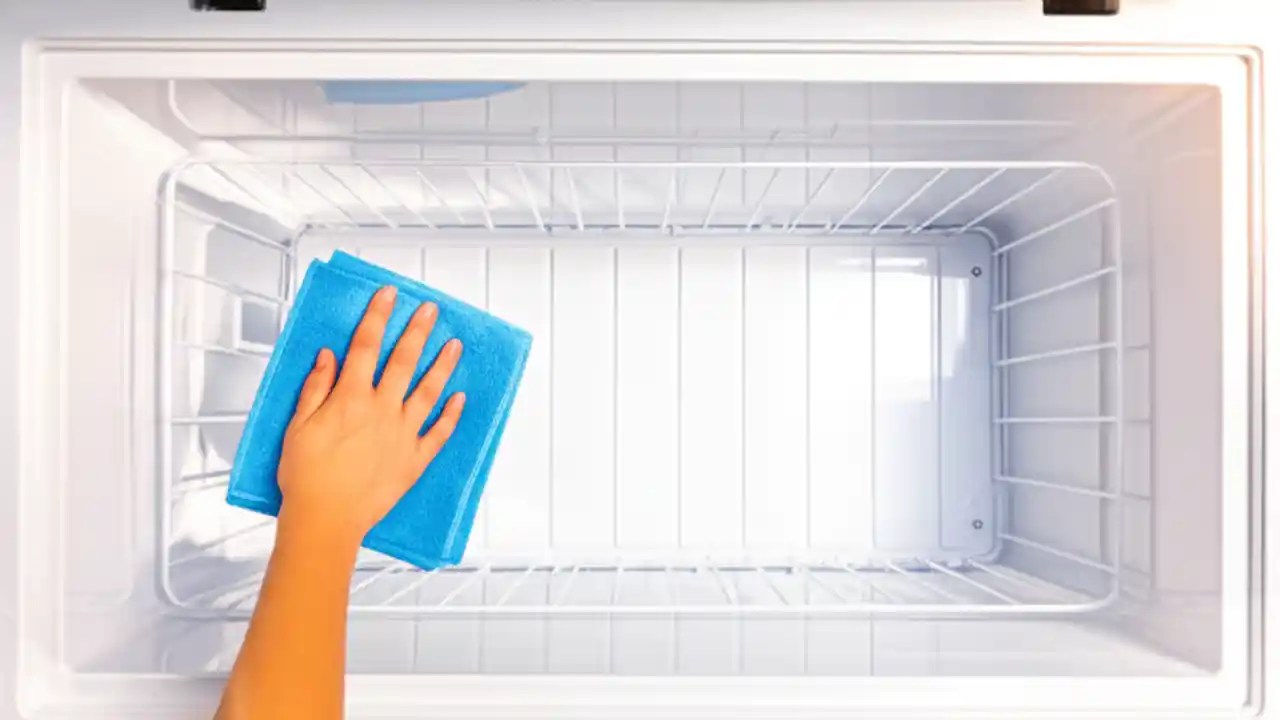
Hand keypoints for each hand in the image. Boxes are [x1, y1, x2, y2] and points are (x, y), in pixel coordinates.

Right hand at [276, 285, 464, 549]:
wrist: (325, 520)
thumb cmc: (306, 476)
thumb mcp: (298, 426)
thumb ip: (316, 387)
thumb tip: (328, 356)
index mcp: (351, 398)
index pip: (366, 346)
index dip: (378, 317)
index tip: (389, 295)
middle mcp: (382, 410)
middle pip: (403, 361)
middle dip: (417, 331)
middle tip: (430, 310)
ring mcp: (403, 434)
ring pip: (428, 391)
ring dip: (443, 366)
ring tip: (455, 345)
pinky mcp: (414, 460)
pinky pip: (439, 433)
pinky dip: (451, 415)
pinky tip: (461, 398)